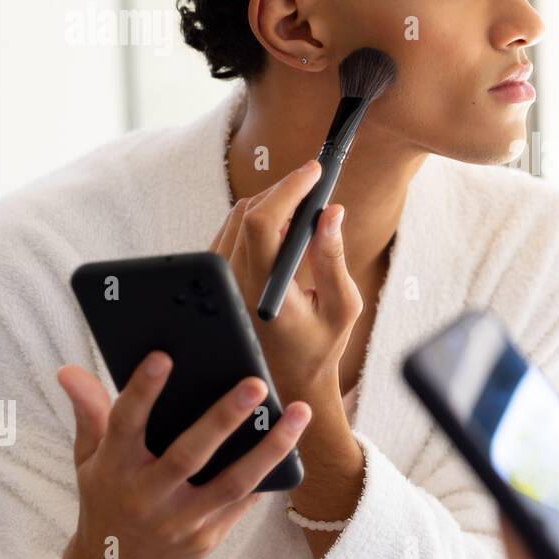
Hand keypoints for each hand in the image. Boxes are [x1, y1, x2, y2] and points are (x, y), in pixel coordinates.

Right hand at [51, 351, 310, 558]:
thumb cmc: (106, 503)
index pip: (126, 424)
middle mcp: (148, 495)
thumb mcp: (89, 461)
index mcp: (115, 468)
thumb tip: (70, 370)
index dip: (142, 390)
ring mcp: (181, 519)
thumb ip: (90, 412)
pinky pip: (245, 501)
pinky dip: (270, 473)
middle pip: (189, 453)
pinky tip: (292, 445)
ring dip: (271, 447)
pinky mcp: (208, 536)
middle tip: (256, 383)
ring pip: (232, 481)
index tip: (163, 356)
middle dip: (224, 417)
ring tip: (298, 412)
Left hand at [212, 160, 366, 558]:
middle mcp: (232, 286)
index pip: (263, 222)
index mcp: (264, 292)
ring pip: (234, 220)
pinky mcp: (215, 285)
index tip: (316, 170)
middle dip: (283, 189)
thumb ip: (334, 257)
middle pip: (246, 212)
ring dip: (268, 201)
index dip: (289, 187)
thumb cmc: (320, 351)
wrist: (285, 388)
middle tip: (315, 183)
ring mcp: (218, 285)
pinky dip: (254, 219)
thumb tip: (332, 212)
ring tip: (302, 199)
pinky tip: (279, 221)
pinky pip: (228, 235)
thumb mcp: (343, 307)